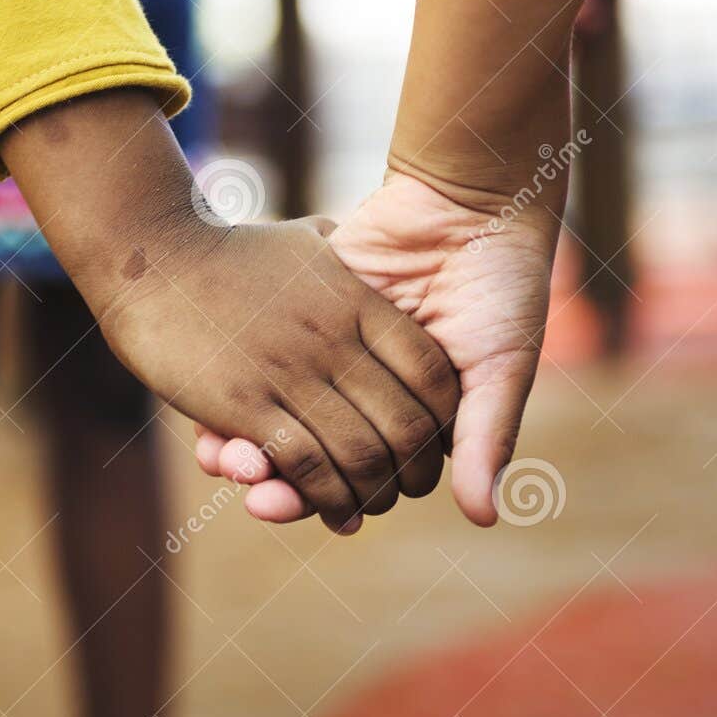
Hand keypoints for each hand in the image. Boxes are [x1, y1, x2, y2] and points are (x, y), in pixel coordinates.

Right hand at [0, 89, 460, 528]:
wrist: (149, 255)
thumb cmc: (226, 250)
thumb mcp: (304, 240)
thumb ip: (346, 252)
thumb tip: (373, 250)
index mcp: (357, 298)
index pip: (432, 371)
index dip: (445, 417)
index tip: (439, 439)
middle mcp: (333, 336)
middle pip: (408, 424)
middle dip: (417, 470)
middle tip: (411, 488)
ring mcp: (289, 370)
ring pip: (361, 455)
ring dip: (375, 495)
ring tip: (373, 508)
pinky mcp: (244, 402)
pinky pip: (306, 466)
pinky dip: (329, 500)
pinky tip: (336, 512)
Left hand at [197, 172, 558, 527]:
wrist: (469, 197)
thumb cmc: (502, 285)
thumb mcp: (501, 363)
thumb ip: (487, 436)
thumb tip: (481, 519)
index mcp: (415, 418)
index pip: (361, 476)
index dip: (328, 498)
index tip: (301, 510)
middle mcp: (367, 396)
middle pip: (311, 455)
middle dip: (279, 480)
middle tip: (254, 497)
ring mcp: (330, 357)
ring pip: (279, 416)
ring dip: (250, 445)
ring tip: (226, 462)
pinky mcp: (303, 319)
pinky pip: (261, 365)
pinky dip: (236, 393)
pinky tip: (213, 418)